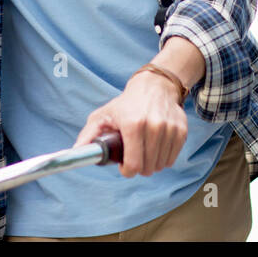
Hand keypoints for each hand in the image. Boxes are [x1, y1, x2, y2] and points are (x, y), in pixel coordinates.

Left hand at [73, 70, 188, 177]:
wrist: (154, 86)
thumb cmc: (126, 104)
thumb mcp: (103, 115)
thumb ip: (88, 135)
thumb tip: (76, 151)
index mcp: (132, 124)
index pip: (133, 165)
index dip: (127, 171)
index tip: (124, 165)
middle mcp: (153, 126)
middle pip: (148, 168)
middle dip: (139, 167)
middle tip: (134, 156)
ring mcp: (169, 128)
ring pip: (161, 165)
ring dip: (152, 163)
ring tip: (144, 150)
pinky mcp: (181, 130)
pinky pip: (173, 158)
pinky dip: (164, 158)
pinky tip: (156, 147)